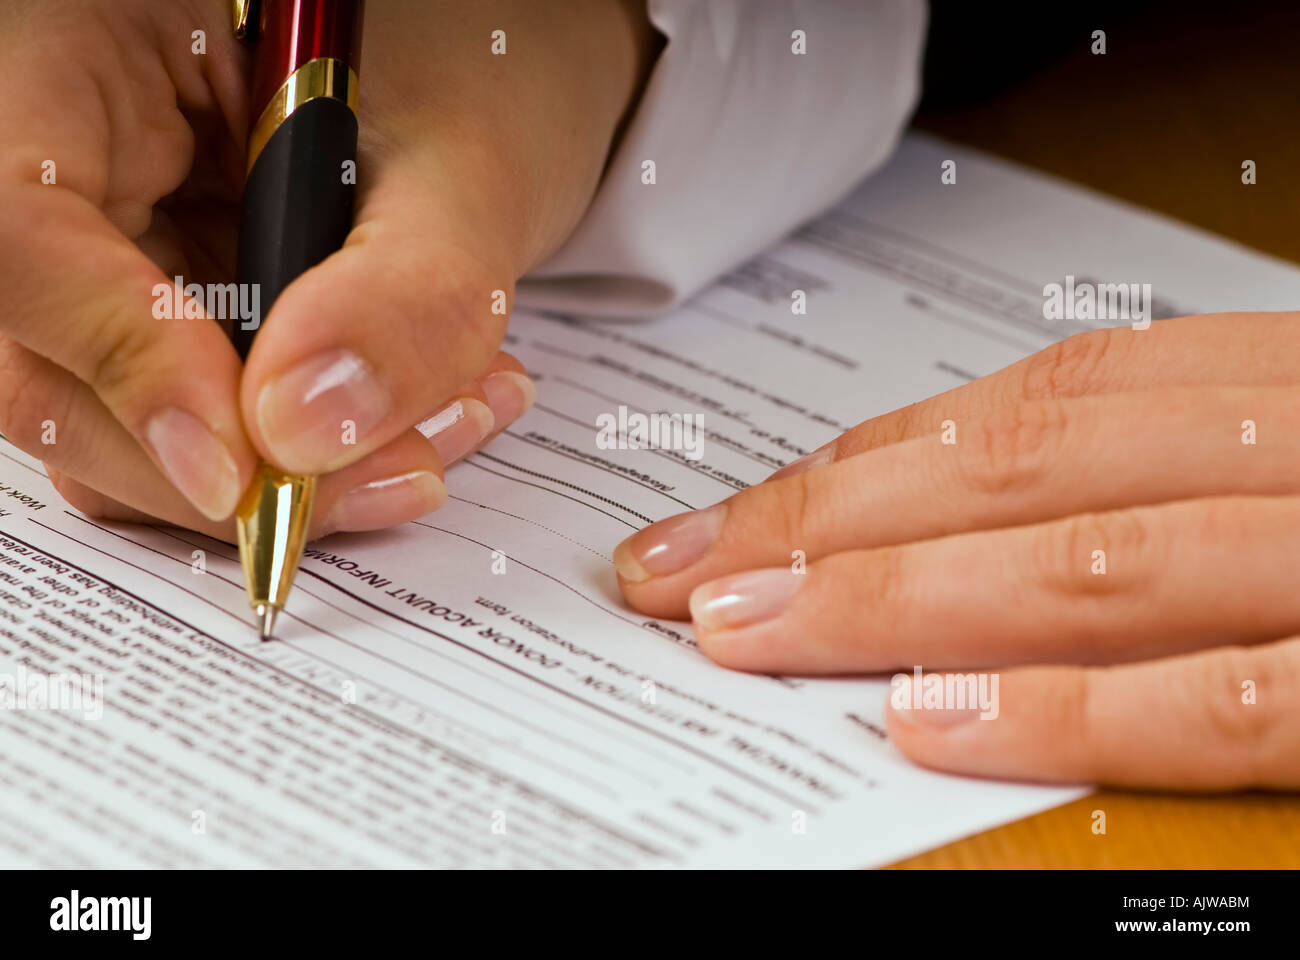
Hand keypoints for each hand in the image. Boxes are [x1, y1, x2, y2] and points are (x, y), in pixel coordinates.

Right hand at [0, 0, 658, 539]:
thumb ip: (407, 292)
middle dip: (237, 462)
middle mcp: (69, 171)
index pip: (29, 231)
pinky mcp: (159, 327)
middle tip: (396, 476)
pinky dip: (316, 460)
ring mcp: (104, 261)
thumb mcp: (459, 170)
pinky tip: (426, 422)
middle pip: (52, 368)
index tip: (253, 461)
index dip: (125, 359)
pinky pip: (196, 435)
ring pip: (124, 428)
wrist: (475, 99)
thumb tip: (298, 435)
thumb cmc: (460, 89)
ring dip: (295, 474)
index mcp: (86, 61)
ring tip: (447, 430)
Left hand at [614, 315, 1299, 789]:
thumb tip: (965, 515)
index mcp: (1271, 388)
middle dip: (831, 522)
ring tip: (744, 629)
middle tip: (681, 569)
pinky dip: (1063, 708)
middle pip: (1027, 470)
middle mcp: (1290, 453)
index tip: (740, 506)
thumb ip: (1162, 466)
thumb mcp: (1289, 454)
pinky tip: (925, 723)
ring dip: (893, 598)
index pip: (1040, 406)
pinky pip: (1219, 702)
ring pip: (1088, 565)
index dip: (868, 458)